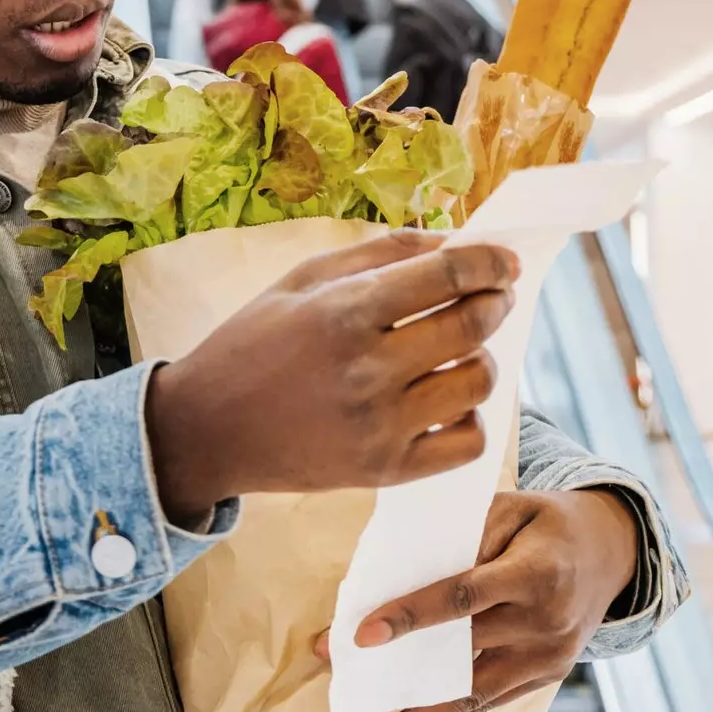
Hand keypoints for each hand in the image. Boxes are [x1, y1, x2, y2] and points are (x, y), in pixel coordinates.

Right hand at [147, 233, 516, 521]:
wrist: (208, 429)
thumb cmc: (253, 342)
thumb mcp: (301, 280)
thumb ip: (378, 254)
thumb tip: (452, 240)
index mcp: (342, 313)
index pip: (446, 277)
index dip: (488, 262)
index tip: (504, 261)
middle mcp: (366, 370)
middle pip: (471, 327)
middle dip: (495, 302)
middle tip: (493, 295)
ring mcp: (379, 426)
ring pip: (476, 383)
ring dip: (481, 357)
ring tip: (460, 349)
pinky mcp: (386, 471)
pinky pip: (467, 442)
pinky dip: (469, 415)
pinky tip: (446, 398)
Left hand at [319, 489, 640, 711]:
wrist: (612, 552)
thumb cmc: (547, 523)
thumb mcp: (512, 507)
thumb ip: (466, 534)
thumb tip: (405, 568)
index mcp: (535, 572)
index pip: (463, 596)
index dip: (412, 615)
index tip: (363, 634)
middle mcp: (543, 622)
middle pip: (460, 653)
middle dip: (397, 670)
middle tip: (342, 678)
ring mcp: (546, 657)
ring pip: (473, 695)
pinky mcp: (546, 677)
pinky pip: (490, 703)